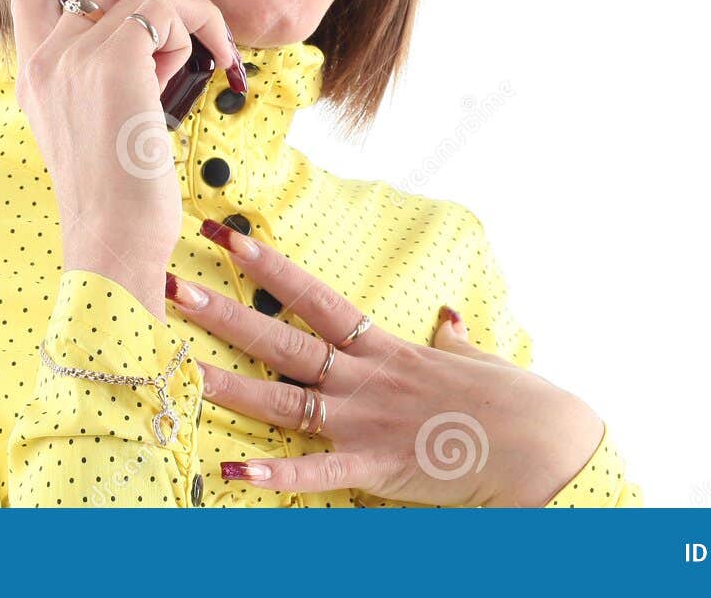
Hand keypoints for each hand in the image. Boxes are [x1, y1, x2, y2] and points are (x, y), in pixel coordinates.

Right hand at [10, 0, 245, 319]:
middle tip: (203, 24)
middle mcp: (45, 58)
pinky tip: (211, 67)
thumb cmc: (121, 202)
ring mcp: (73, 53)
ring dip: (191, 15)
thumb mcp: (104, 132)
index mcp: (36, 76)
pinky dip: (200, 30)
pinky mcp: (113, 55)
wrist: (114, 243)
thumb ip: (108, 81)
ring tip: (208, 60)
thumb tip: (151, 38)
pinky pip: (169, 6)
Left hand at [166, 219, 605, 506]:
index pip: (313, 296)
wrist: (541, 443)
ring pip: (281, 397)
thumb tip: (445, 318)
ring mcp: (364, 420)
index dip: (267, 266)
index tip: (223, 236)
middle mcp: (364, 376)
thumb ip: (448, 339)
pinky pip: (314, 472)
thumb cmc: (510, 399)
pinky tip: (230, 473)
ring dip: (226, 384)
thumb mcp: (473, 357)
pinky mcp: (373, 465)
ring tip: (176, 367)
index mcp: (383, 347)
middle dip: (222, 312)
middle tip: (168, 287)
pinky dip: (273, 474)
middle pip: (280, 339)